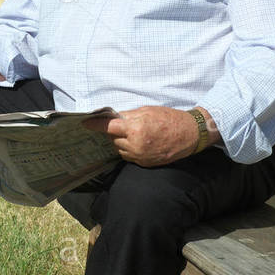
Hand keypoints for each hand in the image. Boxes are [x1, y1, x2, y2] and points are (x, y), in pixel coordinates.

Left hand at [84, 106, 199, 166]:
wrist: (189, 134)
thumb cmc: (170, 119)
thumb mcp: (148, 111)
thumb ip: (128, 115)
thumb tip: (112, 118)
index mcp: (136, 128)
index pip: (108, 127)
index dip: (95, 125)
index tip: (85, 123)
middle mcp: (136, 144)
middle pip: (113, 139)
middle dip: (116, 132)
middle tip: (126, 125)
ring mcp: (140, 156)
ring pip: (120, 148)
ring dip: (122, 141)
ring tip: (136, 133)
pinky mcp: (145, 163)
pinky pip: (129, 156)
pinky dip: (130, 149)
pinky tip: (141, 142)